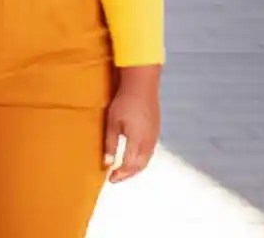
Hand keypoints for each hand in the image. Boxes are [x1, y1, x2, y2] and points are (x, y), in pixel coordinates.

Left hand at [104, 65, 161, 181]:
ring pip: (146, 160)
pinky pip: (149, 152)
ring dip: (135, 168)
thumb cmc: (123, 102)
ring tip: (123, 171)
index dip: (120, 174)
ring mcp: (154, 137)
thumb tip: (107, 163)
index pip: (129, 165)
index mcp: (137, 141)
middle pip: (140, 166)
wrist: (142, 86)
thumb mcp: (112, 123)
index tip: (110, 178)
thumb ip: (110, 144)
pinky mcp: (156, 131)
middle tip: (116, 178)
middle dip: (128, 174)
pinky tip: (133, 158)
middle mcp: (148, 142)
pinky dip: (141, 160)